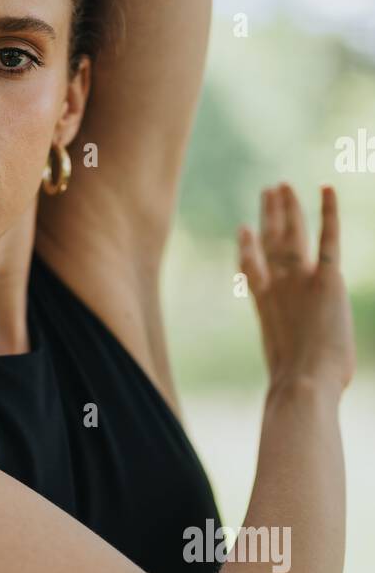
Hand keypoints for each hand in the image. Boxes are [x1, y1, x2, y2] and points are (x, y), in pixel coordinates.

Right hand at [238, 183, 354, 398]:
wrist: (303, 382)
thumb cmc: (302, 386)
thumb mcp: (294, 365)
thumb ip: (297, 354)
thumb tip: (301, 373)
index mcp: (266, 305)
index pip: (255, 267)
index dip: (249, 246)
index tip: (244, 228)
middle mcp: (278, 287)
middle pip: (271, 242)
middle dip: (270, 216)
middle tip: (268, 192)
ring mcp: (299, 281)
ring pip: (291, 235)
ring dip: (287, 208)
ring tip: (281, 187)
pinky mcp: (327, 279)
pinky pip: (328, 239)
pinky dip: (328, 213)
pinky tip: (326, 189)